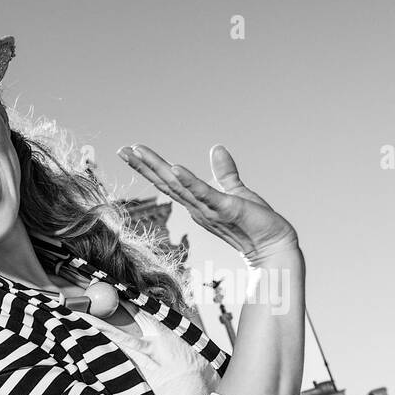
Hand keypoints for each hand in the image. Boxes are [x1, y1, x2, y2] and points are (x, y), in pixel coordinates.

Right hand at [117, 144, 297, 264]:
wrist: (272, 245)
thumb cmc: (254, 222)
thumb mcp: (235, 190)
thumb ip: (224, 171)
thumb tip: (217, 148)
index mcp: (196, 201)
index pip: (169, 180)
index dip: (150, 166)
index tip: (131, 151)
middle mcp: (196, 206)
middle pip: (165, 182)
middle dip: (143, 165)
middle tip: (122, 150)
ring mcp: (208, 209)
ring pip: (177, 186)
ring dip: (156, 168)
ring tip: (138, 152)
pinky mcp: (225, 209)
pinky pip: (204, 194)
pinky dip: (189, 182)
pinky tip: (175, 168)